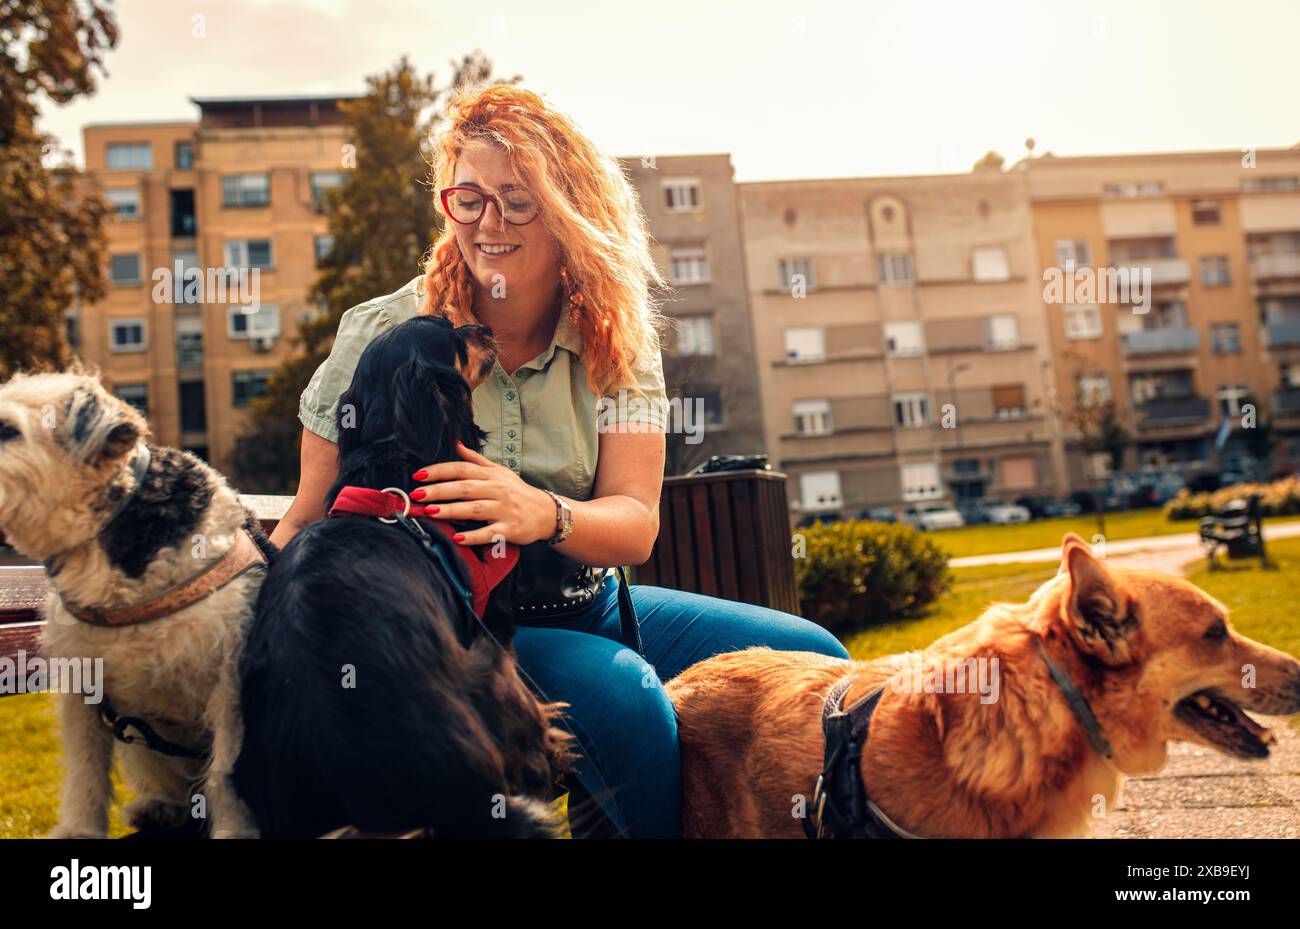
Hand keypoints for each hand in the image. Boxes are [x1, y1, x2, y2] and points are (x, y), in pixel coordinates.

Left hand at [410, 442, 555, 545]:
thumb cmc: (517, 492)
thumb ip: (475, 460)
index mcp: (491, 475)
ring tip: (430, 512)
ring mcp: (504, 509)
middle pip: (465, 488)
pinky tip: (457, 538)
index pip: (462, 469)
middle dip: (439, 490)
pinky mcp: (510, 529)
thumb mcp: (499, 472)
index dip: (439, 471)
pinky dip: (473, 536)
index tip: (418, 475)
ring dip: (451, 510)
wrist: (545, 513)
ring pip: (474, 509)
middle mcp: (497, 490)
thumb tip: (455, 444)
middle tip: (417, 495)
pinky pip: (489, 533)